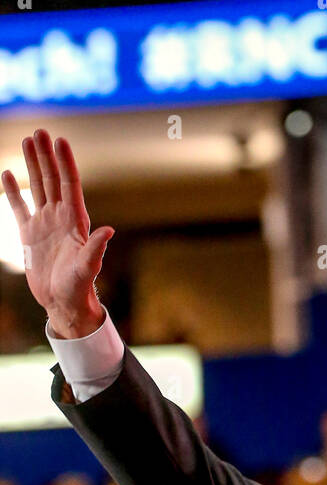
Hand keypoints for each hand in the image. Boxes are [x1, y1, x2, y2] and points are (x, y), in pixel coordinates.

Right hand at [1, 128, 111, 337]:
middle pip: (52, 180)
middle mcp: (60, 218)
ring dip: (33, 165)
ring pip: (37, 187)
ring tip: (27, 141)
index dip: (65, 163)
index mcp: (75, 222)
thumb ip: (95, 248)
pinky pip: (19, 207)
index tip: (60, 141)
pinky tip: (8, 173)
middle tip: (39, 132)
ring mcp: (44, 224)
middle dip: (46, 156)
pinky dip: (13, 191)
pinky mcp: (29, 235)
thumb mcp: (88, 268)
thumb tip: (109, 231)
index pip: (70, 185)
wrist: (64, 303)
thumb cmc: (79, 287)